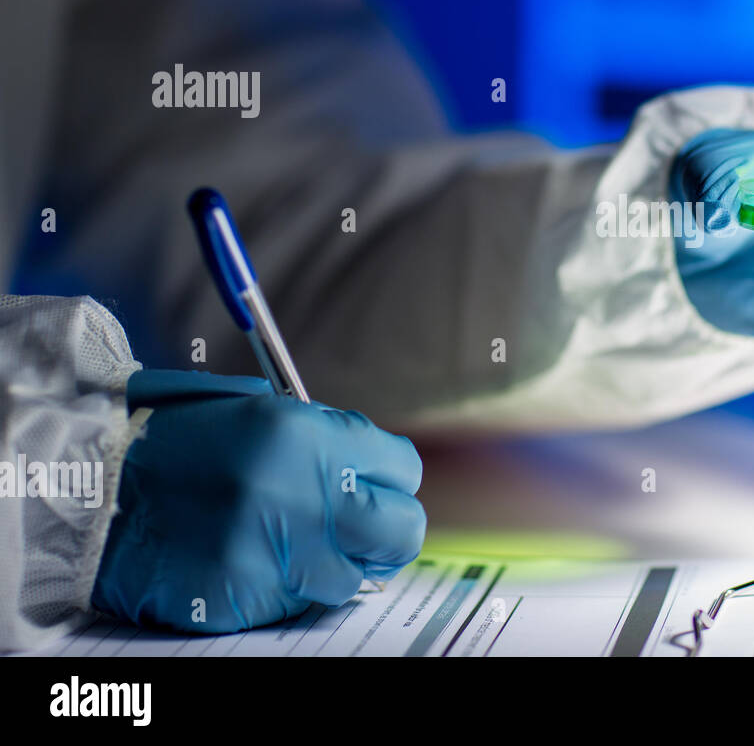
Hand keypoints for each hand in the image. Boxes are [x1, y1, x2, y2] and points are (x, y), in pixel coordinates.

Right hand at [92, 370, 425, 632]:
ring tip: (291, 541)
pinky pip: (297, 603)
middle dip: (387, 526)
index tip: (374, 481)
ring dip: (333, 562)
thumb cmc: (171, 441)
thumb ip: (324, 436)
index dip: (389, 475)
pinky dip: (284, 587)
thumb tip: (369, 464)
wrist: (91, 492)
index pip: (403, 468)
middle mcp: (302, 498)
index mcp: (307, 439)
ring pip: (353, 577)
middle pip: (401, 530)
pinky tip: (252, 560)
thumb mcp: (254, 409)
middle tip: (361, 524)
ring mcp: (276, 556)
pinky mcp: (247, 600)